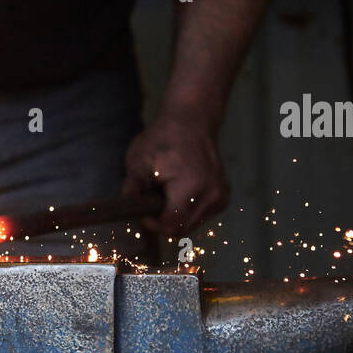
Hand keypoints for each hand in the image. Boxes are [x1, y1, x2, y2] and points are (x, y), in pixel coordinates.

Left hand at [121, 112, 228, 235]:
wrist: (192, 122)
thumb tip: (129, 212)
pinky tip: (180, 193)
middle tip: (151, 202)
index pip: (170, 226)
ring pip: (190, 225)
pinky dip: (186, 211)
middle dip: (162, 221)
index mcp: (191, 188)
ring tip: (166, 193)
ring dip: (175, 216)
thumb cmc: (163, 139)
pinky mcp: (223, 198)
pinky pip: (200, 217)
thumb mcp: (138, 161)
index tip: (143, 211)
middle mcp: (212, 196)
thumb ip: (132, 191)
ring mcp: (221, 197)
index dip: (152, 224)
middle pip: (181, 230)